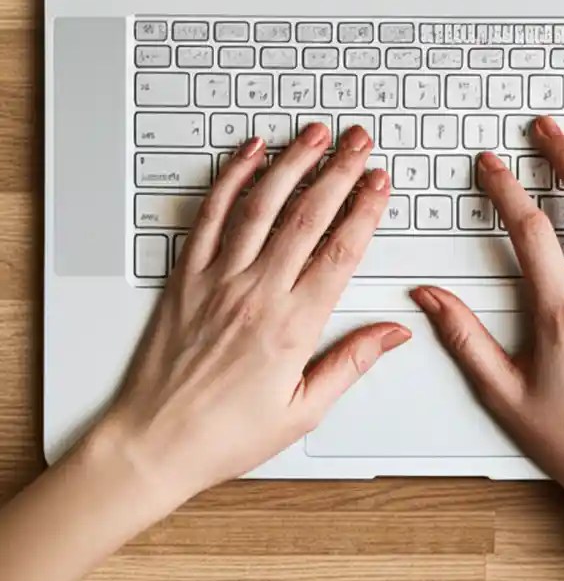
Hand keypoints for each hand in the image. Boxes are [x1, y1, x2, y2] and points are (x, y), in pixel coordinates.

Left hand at [98, 124, 409, 504]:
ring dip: (291, 164)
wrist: (153, 444)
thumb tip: (394, 333)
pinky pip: (210, 217)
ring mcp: (218, 280)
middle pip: (307, 216)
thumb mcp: (304, 410)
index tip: (380, 183)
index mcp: (293, 326)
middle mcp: (257, 294)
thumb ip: (352, 362)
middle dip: (339, 172)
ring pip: (262, 206)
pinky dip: (231, 180)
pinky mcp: (185, 278)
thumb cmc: (225, 434)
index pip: (341, 251)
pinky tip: (249, 155)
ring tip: (315, 136)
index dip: (365, 209)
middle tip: (358, 142)